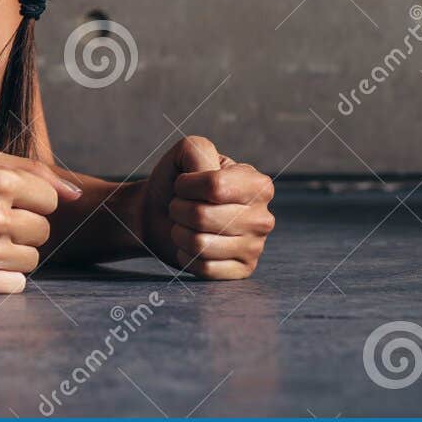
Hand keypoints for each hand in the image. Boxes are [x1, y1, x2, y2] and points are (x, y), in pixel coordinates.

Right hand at [0, 146, 84, 294]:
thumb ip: (33, 170)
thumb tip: (77, 194)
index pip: (51, 200)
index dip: (29, 200)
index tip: (2, 201)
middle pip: (43, 231)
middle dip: (21, 227)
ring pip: (33, 259)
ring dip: (12, 253)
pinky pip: (17, 283)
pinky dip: (1, 276)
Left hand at [135, 135, 274, 279]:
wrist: (159, 213)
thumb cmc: (176, 182)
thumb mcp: (187, 151)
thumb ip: (198, 150)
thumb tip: (210, 176)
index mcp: (257, 185)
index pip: (215, 186)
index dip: (186, 185)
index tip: (183, 184)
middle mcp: (263, 217)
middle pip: (202, 217)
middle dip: (178, 209)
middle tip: (180, 207)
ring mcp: (255, 247)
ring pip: (200, 244)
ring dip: (179, 233)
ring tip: (184, 225)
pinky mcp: (242, 270)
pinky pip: (204, 268)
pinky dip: (186, 256)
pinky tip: (190, 246)